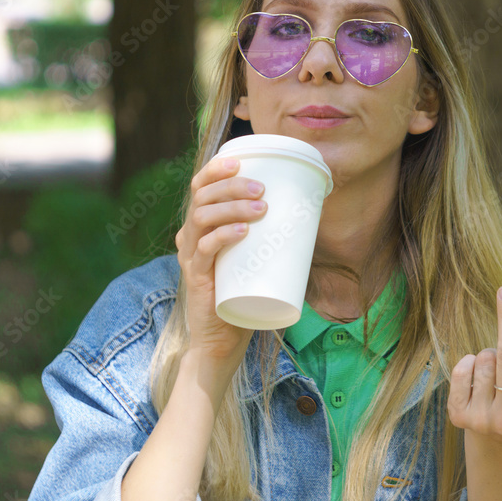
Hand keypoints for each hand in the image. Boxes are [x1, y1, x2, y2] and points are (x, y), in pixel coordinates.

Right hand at [174, 155, 266, 360]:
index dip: (215, 169)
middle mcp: (190, 236)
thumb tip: (311, 211)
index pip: (200, 187)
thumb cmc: (244, 293)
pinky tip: (242, 230)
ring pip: (203, 218)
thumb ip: (272, 235)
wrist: (224, 339)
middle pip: (202, 197)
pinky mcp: (196, 277)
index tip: (240, 161)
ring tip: (261, 207)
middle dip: (232, 186)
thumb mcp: (255, 257)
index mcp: (201, 225)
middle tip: (262, 190)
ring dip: (233, 206)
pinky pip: (205, 249)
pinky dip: (223, 236)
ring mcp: (191, 256)